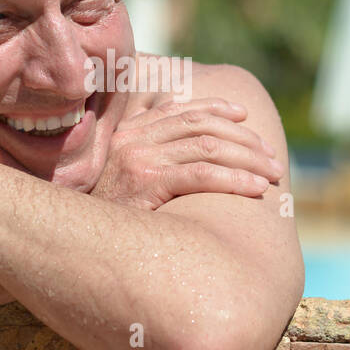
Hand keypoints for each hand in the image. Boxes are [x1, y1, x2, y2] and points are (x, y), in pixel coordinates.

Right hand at [90, 98, 283, 210]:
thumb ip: (148, 157)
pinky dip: (235, 179)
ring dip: (248, 159)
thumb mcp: (122, 177)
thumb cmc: (107, 217)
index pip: (180, 108)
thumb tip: (191, 155)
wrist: (77, 242)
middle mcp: (133, 138)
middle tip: (272, 156)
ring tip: (273, 174)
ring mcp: (138, 159)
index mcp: (129, 131)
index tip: (244, 115)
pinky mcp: (147, 183)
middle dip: (244, 139)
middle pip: (201, 125)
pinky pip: (202, 175)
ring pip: (207, 147)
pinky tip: (256, 188)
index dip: (216, 108)